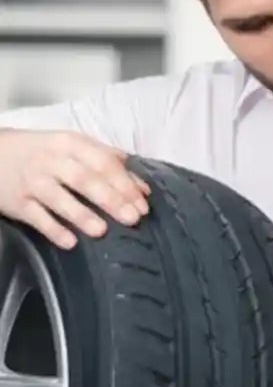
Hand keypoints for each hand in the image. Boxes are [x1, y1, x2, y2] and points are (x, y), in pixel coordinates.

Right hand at [0, 128, 149, 249]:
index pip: (102, 162)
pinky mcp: (16, 202)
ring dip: (81, 215)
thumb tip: (143, 187)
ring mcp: (32, 182)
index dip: (124, 183)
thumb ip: (109, 161)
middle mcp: (51, 161)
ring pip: (59, 198)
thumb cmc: (44, 153)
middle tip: (132, 218)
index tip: (143, 203)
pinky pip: (36, 217)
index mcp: (71, 144)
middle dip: (111, 199)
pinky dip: (53, 230)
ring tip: (102, 231)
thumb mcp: (74, 147)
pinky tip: (70, 242)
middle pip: (85, 180)